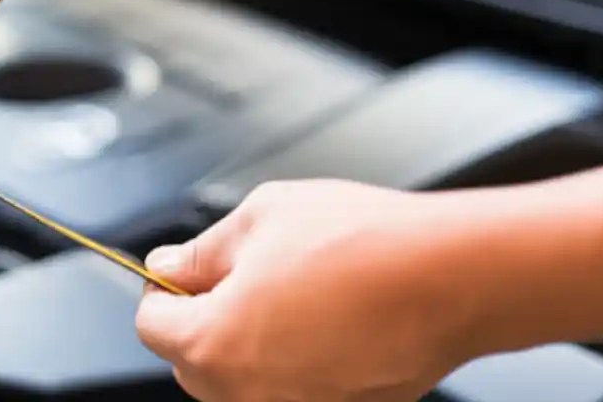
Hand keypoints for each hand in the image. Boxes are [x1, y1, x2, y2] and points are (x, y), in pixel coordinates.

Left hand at [135, 180, 478, 401]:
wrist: (449, 277)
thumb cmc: (362, 244)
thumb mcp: (260, 219)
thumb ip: (201, 252)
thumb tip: (169, 265)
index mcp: (212, 344)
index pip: (152, 327)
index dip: (165, 291)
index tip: (186, 271)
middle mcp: (245, 394)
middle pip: (192, 363)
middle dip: (205, 320)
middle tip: (246, 275)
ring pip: (243, 382)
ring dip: (251, 344)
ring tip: (297, 294)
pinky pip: (293, 389)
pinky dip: (297, 363)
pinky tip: (329, 322)